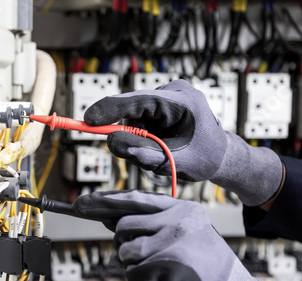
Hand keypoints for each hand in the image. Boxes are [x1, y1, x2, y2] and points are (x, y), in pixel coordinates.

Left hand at [74, 190, 301, 280]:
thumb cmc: (205, 266)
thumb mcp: (185, 233)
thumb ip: (152, 223)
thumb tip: (111, 219)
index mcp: (182, 209)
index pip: (134, 199)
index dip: (105, 202)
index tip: (81, 203)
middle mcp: (177, 222)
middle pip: (123, 227)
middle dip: (125, 245)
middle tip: (144, 256)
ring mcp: (171, 244)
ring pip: (125, 252)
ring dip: (135, 267)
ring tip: (161, 272)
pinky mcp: (165, 268)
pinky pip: (132, 276)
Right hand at [84, 79, 282, 205]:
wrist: (221, 156)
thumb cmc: (204, 158)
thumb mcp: (174, 161)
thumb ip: (143, 153)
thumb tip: (112, 142)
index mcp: (182, 101)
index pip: (138, 100)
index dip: (110, 109)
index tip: (88, 119)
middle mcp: (174, 92)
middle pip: (133, 108)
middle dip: (130, 131)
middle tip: (142, 153)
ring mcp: (168, 95)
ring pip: (134, 115)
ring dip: (137, 135)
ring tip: (159, 150)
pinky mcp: (163, 103)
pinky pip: (140, 117)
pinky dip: (141, 133)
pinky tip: (158, 142)